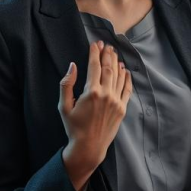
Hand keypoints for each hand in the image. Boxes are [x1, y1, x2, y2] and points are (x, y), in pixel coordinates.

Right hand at [59, 40, 132, 190]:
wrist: (89, 147)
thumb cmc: (73, 127)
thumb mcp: (63, 106)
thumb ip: (66, 84)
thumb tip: (72, 66)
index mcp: (91, 92)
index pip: (95, 66)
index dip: (95, 53)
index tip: (95, 43)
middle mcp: (106, 94)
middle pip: (109, 68)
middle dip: (107, 54)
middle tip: (106, 45)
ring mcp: (116, 101)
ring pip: (119, 76)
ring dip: (117, 63)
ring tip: (114, 53)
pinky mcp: (122, 108)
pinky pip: (127, 89)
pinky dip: (126, 78)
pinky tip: (125, 70)